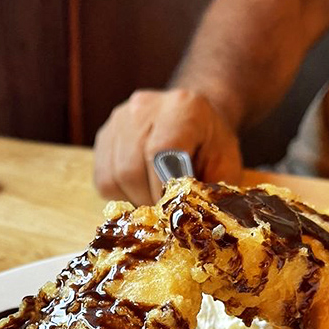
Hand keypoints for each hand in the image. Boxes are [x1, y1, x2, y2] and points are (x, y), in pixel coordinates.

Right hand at [93, 88, 241, 204]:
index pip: (159, 154)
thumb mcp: (225, 165)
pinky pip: (102, 179)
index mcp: (182, 109)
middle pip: (130, 169)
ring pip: (112, 177)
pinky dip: (119, 194)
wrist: (194, 118)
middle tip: (163, 213)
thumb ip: (209, 190)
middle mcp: (144, 108)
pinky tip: (139, 189)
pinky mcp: (105, 135)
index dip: (161, 190)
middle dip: (147, 200)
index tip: (172, 211)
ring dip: (132, 199)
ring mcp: (119, 120)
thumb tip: (189, 221)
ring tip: (153, 199)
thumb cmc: (211, 145)